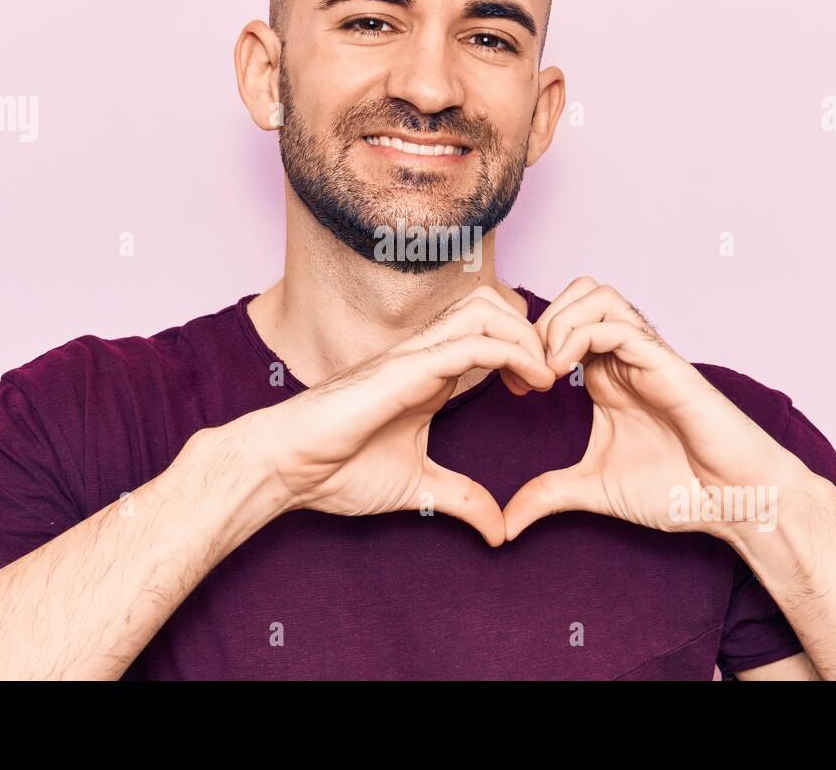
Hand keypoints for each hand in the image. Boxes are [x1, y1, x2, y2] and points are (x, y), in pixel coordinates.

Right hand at [260, 286, 555, 545]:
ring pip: (485, 311)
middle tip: (549, 375)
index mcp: (428, 373)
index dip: (523, 348)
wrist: (287, 467)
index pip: (486, 332)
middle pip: (491, 305)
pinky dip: (510, 352)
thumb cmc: (336, 468)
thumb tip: (499, 529)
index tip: (540, 386)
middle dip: (531, 331)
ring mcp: (414, 356)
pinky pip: (470, 343)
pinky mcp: (406, 369)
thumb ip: (461, 498)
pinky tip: (528, 382)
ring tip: (543, 376)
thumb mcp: (418, 488)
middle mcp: (423, 354)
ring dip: (525, 336)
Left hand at [502, 277, 815, 540]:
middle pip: (576, 293)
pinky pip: (617, 324)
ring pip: (595, 295)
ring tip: (545, 369)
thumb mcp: (595, 490)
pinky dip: (579, 337)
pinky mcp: (664, 363)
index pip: (562, 324)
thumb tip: (506, 525)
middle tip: (525, 370)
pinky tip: (563, 375)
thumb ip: (548, 496)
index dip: (528, 345)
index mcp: (608, 376)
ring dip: (558, 322)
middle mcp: (625, 357)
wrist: (735, 502)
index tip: (512, 387)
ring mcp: (645, 355)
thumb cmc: (678, 490)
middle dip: (539, 322)